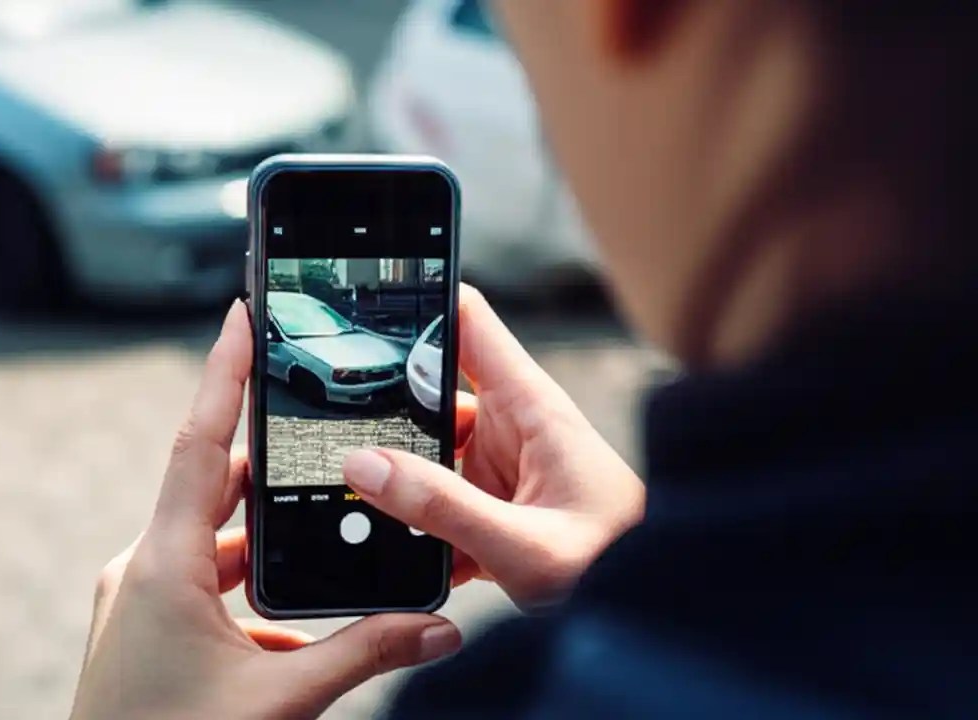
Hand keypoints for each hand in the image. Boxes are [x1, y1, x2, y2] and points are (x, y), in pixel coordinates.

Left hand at [70, 302, 460, 719]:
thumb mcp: (281, 700)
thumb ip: (365, 654)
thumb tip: (440, 627)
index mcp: (160, 566)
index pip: (197, 443)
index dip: (221, 372)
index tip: (241, 311)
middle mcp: (139, 570)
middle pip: (215, 493)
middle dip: (274, 473)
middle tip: (326, 439)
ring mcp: (133, 602)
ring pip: (211, 547)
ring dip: (265, 546)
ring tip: (328, 543)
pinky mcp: (140, 633)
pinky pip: (200, 588)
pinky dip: (247, 593)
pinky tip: (294, 626)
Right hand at [343, 287, 644, 609]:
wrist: (646, 617)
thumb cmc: (618, 570)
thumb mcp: (524, 546)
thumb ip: (443, 507)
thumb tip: (367, 466)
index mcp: (530, 407)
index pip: (467, 321)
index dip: (418, 301)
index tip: (360, 307)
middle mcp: (512, 425)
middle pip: (428, 389)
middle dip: (386, 410)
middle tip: (343, 440)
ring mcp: (498, 465)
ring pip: (424, 450)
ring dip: (399, 476)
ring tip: (373, 505)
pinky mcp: (490, 505)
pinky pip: (434, 495)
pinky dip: (415, 518)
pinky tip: (407, 547)